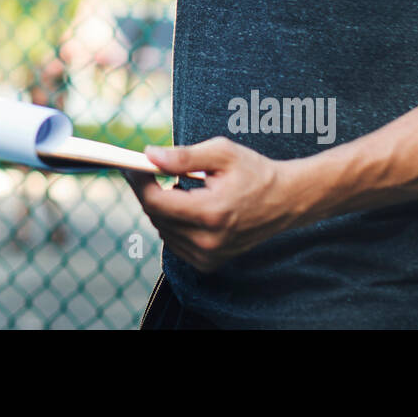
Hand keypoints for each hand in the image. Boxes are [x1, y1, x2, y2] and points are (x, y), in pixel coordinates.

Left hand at [122, 138, 302, 272]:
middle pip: (156, 216)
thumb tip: (148, 155)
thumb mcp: (221, 153)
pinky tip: (188, 206)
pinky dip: (172, 223)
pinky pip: (174, 242)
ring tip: (177, 185)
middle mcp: (208, 241)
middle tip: (149, 169)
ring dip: (161, 207)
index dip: (139, 181)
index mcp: (210, 213)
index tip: (132, 164)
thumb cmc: (254, 171)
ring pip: (162, 230)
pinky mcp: (209, 263)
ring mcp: (209, 256)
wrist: (285, 200)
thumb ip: (183, 156)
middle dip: (148, 190)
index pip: (156, 202)